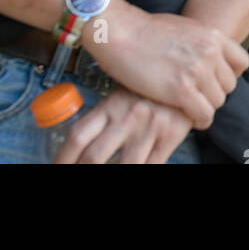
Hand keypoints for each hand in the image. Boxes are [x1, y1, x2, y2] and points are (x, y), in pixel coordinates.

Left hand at [54, 86, 191, 163]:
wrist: (191, 74)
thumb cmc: (151, 88)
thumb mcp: (124, 94)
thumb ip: (106, 116)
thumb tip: (82, 145)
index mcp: (111, 105)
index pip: (78, 136)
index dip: (63, 158)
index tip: (58, 166)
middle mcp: (128, 117)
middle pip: (94, 157)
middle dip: (82, 171)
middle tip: (76, 174)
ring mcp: (150, 128)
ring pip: (124, 166)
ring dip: (110, 174)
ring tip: (105, 175)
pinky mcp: (171, 137)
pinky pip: (151, 166)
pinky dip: (140, 172)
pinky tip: (134, 170)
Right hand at [82, 1, 248, 130]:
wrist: (119, 31)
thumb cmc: (144, 30)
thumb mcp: (185, 28)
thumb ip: (201, 43)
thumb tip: (208, 57)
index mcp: (213, 36)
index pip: (242, 63)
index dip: (229, 75)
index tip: (215, 81)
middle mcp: (210, 52)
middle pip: (229, 85)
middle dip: (214, 92)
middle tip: (197, 96)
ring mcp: (197, 70)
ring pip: (218, 102)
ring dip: (205, 107)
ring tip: (190, 107)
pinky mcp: (181, 89)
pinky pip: (204, 114)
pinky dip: (199, 120)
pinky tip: (189, 118)